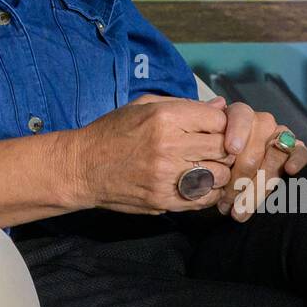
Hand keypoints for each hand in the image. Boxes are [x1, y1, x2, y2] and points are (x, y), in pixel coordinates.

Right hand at [60, 92, 234, 214]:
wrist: (82, 167)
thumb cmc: (112, 132)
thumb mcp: (144, 106)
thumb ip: (184, 105)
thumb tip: (220, 106)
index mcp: (165, 117)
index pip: (218, 120)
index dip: (222, 123)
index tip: (214, 128)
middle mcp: (169, 146)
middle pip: (223, 147)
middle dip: (224, 147)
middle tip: (214, 149)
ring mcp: (167, 176)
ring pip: (219, 175)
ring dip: (219, 171)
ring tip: (207, 166)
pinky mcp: (164, 200)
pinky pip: (203, 198)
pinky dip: (208, 192)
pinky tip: (198, 184)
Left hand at [217, 102, 306, 219]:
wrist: (241, 172)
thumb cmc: (218, 162)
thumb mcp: (210, 154)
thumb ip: (209, 149)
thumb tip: (207, 147)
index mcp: (238, 116)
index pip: (240, 116)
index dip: (236, 132)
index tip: (231, 150)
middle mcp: (261, 122)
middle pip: (254, 151)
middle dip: (238, 182)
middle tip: (226, 203)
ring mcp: (281, 135)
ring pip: (273, 159)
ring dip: (257, 189)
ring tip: (241, 210)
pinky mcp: (297, 149)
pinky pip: (300, 153)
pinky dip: (297, 161)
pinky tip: (290, 171)